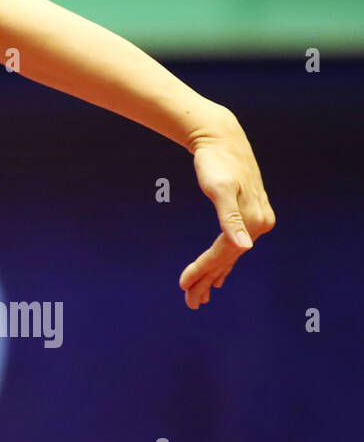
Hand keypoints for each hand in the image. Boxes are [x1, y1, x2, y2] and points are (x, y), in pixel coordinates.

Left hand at [179, 111, 275, 308]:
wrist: (222, 138)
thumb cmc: (216, 161)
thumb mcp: (220, 189)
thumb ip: (231, 219)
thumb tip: (245, 248)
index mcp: (253, 221)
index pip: (224, 254)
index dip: (203, 271)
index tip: (183, 287)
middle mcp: (258, 224)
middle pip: (228, 259)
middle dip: (208, 281)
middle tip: (191, 303)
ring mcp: (255, 220)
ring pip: (230, 254)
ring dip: (215, 275)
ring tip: (200, 295)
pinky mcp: (248, 214)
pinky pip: (234, 244)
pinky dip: (224, 260)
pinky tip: (219, 273)